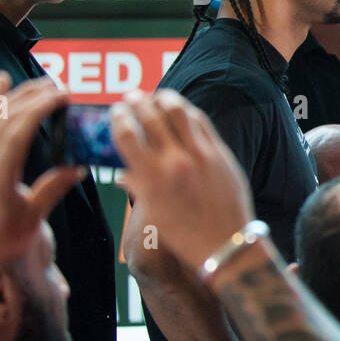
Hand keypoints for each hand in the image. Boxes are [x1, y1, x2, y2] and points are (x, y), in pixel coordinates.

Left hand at [0, 72, 86, 275]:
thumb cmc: (0, 240)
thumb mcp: (32, 218)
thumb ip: (52, 189)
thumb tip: (77, 168)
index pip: (18, 132)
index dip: (40, 109)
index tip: (63, 95)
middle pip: (7, 117)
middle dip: (34, 96)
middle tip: (63, 85)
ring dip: (19, 93)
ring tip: (44, 81)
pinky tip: (2, 81)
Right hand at [110, 90, 254, 269]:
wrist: (224, 243)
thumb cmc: (184, 233)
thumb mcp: (151, 211)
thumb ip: (137, 185)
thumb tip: (121, 170)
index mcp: (151, 179)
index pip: (126, 134)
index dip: (118, 117)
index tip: (116, 112)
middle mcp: (174, 162)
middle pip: (149, 116)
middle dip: (136, 101)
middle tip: (131, 97)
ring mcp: (200, 155)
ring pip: (178, 111)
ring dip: (163, 98)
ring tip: (156, 97)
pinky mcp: (220, 153)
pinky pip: (200, 121)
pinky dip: (186, 111)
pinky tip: (180, 109)